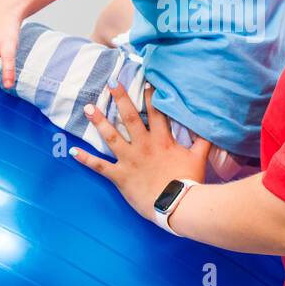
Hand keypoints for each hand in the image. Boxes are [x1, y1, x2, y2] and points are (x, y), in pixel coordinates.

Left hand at [70, 83, 211, 223]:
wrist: (177, 205)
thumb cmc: (189, 182)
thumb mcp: (199, 158)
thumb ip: (204, 141)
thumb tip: (212, 128)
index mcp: (162, 140)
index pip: (157, 112)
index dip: (152, 95)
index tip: (146, 80)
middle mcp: (143, 145)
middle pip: (130, 117)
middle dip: (120, 98)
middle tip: (110, 83)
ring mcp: (130, 160)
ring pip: (111, 136)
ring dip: (98, 121)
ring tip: (87, 107)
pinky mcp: (120, 176)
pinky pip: (99, 166)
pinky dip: (85, 159)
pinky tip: (72, 151)